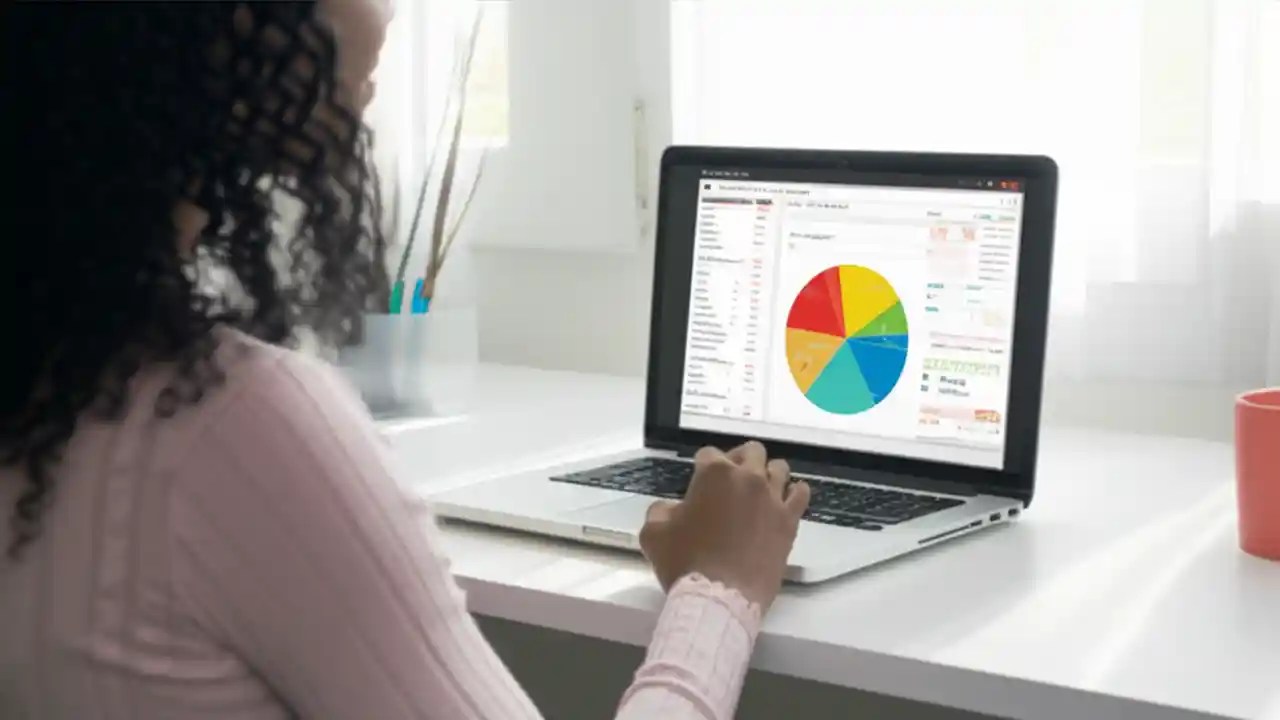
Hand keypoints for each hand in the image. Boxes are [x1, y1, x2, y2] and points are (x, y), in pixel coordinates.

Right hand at [639, 441, 810, 609]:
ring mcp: (773, 498)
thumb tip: (673, 509)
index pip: (708, 454)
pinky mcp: (789, 521)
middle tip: (728, 483)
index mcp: (714, 474)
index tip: (698, 486)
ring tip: (757, 491)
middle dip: (738, 460)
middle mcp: (748, 478)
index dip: (701, 468)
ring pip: (778, 468)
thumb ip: (661, 510)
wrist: (719, 598)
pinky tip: (783, 502)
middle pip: (750, 452)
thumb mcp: (653, 532)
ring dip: (766, 474)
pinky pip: (800, 494)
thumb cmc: (684, 562)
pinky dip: (793, 493)